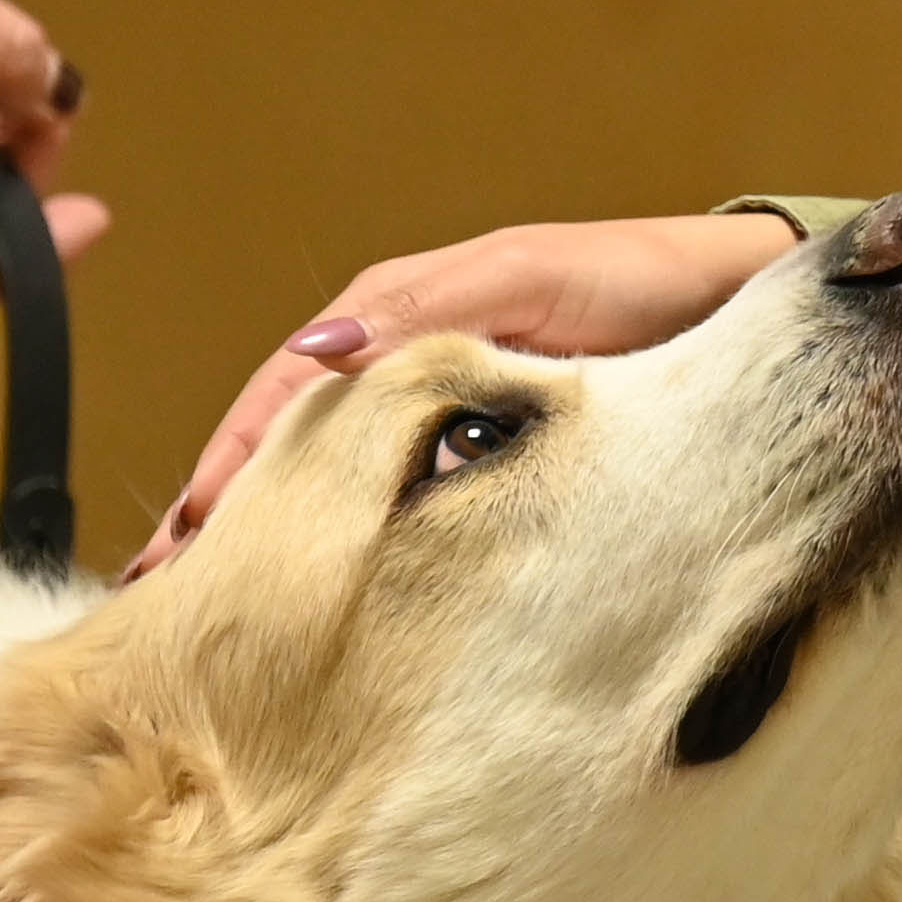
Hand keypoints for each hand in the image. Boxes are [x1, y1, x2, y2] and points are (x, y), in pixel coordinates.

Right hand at [124, 212, 800, 573]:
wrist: (735, 306)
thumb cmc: (641, 282)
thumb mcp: (533, 281)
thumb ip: (429, 308)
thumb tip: (316, 349)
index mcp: (402, 309)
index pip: (288, 391)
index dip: (231, 466)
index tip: (185, 545)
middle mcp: (405, 360)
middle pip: (289, 445)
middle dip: (225, 520)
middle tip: (165, 610)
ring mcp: (441, 412)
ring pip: (334, 483)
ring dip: (274, 542)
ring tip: (220, 620)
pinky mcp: (484, 453)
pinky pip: (395, 503)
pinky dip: (345, 545)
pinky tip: (324, 604)